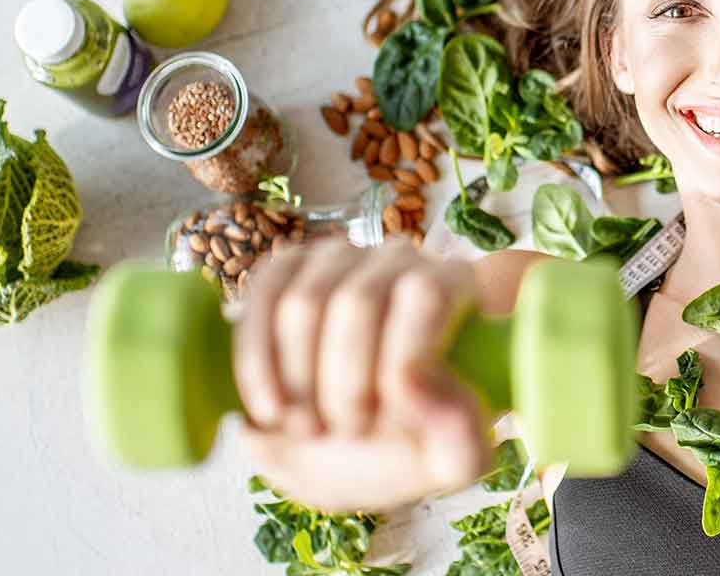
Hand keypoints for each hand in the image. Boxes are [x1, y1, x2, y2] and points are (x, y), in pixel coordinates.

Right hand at [233, 237, 491, 512]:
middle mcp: (401, 259)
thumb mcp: (452, 461)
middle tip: (348, 433)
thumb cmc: (412, 445)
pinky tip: (271, 410)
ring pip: (303, 302)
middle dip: (344, 382)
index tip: (389, 421)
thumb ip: (462, 440)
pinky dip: (257, 362)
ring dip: (298, 380)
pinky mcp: (286, 269)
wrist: (354, 447)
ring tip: (311, 429)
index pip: (424, 293)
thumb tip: (415, 386)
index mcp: (457, 287)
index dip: (399, 359)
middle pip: (357, 301)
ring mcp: (341, 259)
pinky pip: (261, 297)